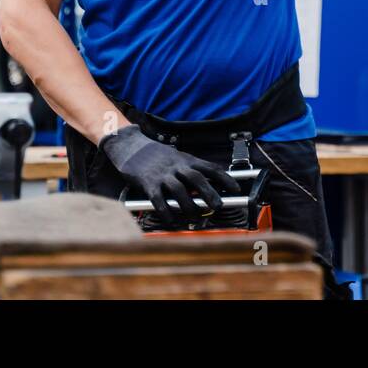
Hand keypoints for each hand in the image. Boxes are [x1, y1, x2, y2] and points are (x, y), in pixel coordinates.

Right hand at [100, 125, 240, 223]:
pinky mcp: (148, 184)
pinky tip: (171, 220)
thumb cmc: (156, 155)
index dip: (224, 178)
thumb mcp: (177, 157)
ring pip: (179, 190)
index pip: (210, 167)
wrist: (131, 146)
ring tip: (195, 216)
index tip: (236, 188)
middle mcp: (176, 166)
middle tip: (218, 205)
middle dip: (209, 192)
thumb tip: (208, 185)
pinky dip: (166, 211)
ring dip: (189, 205)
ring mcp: (162, 175)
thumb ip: (190, 169)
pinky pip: (159, 200)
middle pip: (196, 178)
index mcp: (186, 159)